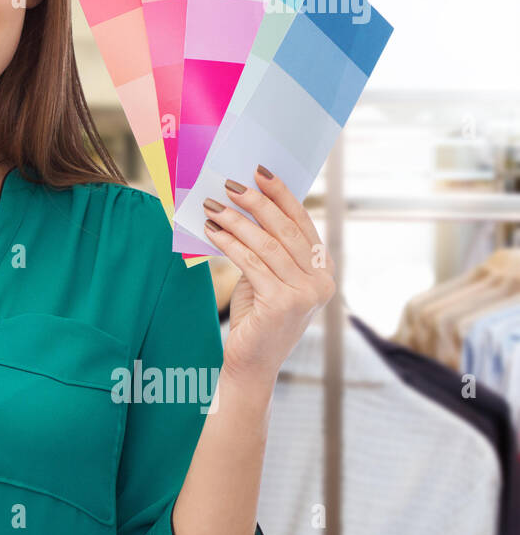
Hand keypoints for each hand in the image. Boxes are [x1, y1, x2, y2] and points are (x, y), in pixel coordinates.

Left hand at [199, 165, 336, 388]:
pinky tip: (211, 230)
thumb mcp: (267, 276)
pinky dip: (228, 242)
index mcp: (324, 270)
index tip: (261, 171)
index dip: (282, 195)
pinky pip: (250, 262)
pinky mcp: (282, 304)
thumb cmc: (256, 316)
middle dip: (256, 203)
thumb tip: (245, 205)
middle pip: (287, 230)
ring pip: (267, 244)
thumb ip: (268, 248)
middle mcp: (322, 281)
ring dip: (235, 221)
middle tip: (230, 184)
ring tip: (212, 205)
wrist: (250, 363)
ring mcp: (306, 294)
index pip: (303, 223)